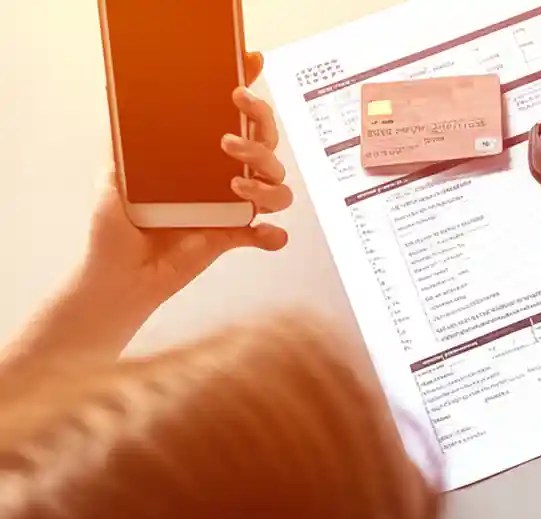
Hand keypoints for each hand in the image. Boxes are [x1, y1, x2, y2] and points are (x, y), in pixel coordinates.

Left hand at [82, 51, 292, 315]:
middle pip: (267, 149)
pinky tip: (267, 236)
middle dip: (259, 137)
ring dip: (266, 184)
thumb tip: (115, 98)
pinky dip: (272, 235)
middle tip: (228, 139)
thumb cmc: (114, 228)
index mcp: (200, 158)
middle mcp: (222, 178)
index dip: (250, 98)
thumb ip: (121, 143)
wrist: (118, 276)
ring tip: (235, 186)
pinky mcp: (232, 239)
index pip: (235, 120)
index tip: (247, 71)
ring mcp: (231, 208)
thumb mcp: (113, 176)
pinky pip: (266, 235)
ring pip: (278, 188)